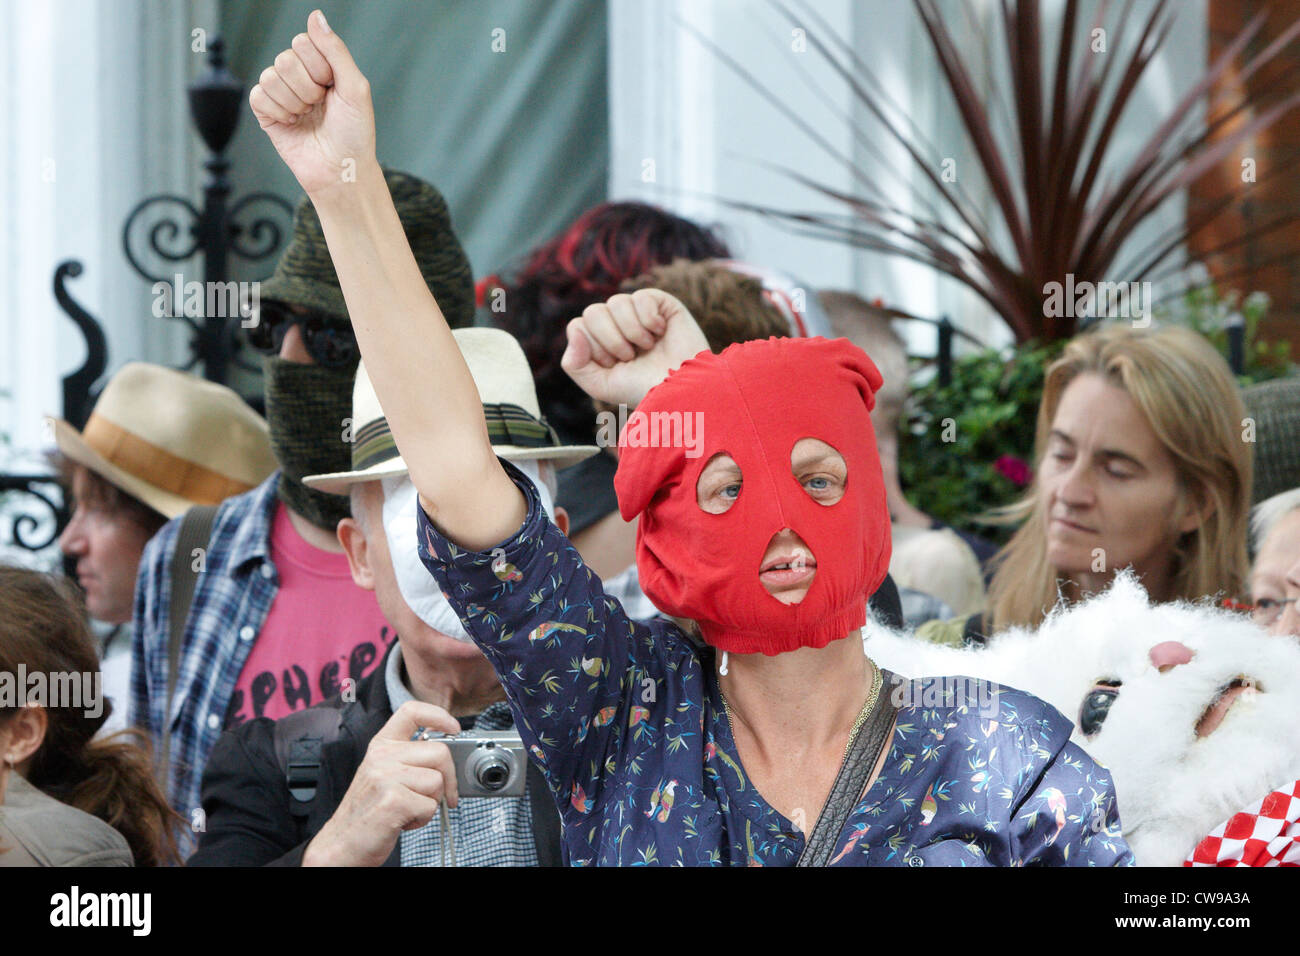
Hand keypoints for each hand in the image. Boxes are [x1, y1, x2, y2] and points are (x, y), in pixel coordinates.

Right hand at [248, 10, 374, 199]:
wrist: (342, 170)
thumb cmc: (354, 134)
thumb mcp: (356, 88)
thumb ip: (335, 50)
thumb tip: (315, 16)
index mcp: (322, 65)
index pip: (304, 42)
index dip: (320, 67)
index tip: (333, 88)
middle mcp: (300, 76)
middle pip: (285, 58)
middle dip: (308, 87)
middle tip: (321, 106)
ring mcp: (282, 93)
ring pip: (271, 76)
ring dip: (294, 101)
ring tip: (308, 116)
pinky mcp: (266, 113)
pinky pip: (258, 95)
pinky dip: (278, 111)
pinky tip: (292, 123)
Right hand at [301, 701, 460, 866]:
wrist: (342, 844)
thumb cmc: (369, 811)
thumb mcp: (383, 773)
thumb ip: (409, 757)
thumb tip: (448, 748)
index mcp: (381, 745)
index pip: (411, 711)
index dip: (438, 715)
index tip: (453, 728)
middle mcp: (381, 755)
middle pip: (440, 752)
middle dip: (448, 778)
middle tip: (440, 796)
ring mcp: (385, 777)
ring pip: (437, 781)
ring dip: (431, 802)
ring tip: (408, 808)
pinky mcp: (393, 800)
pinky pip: (430, 806)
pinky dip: (423, 819)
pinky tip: (403, 820)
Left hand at [561, 289, 709, 408]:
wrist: (679, 389)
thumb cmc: (641, 389)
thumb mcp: (599, 385)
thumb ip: (574, 363)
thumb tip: (576, 330)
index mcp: (600, 340)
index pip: (578, 326)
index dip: (594, 348)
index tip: (614, 365)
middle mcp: (616, 323)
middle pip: (593, 312)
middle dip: (611, 340)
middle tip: (631, 357)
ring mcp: (637, 311)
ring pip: (616, 302)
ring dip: (632, 332)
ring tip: (648, 347)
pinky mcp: (660, 302)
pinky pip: (640, 297)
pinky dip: (649, 320)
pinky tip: (661, 333)